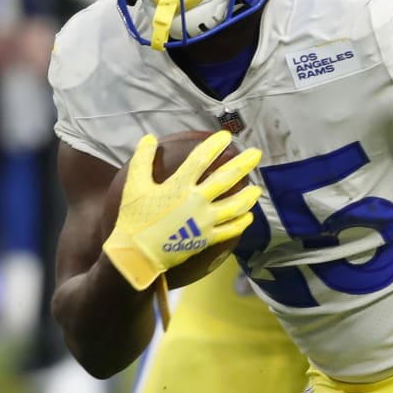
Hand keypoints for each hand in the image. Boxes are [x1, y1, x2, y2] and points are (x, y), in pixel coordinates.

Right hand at [103, 132, 261, 290]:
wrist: (137, 255)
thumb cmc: (134, 219)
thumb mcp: (134, 186)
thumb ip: (142, 160)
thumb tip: (149, 138)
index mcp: (179, 186)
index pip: (201, 159)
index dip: (214, 145)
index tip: (226, 136)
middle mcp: (196, 201)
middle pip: (225, 179)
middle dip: (243, 164)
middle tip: (257, 154)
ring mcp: (204, 221)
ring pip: (233, 206)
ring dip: (247, 196)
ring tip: (257, 189)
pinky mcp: (206, 239)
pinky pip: (229, 230)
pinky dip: (241, 223)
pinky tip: (248, 217)